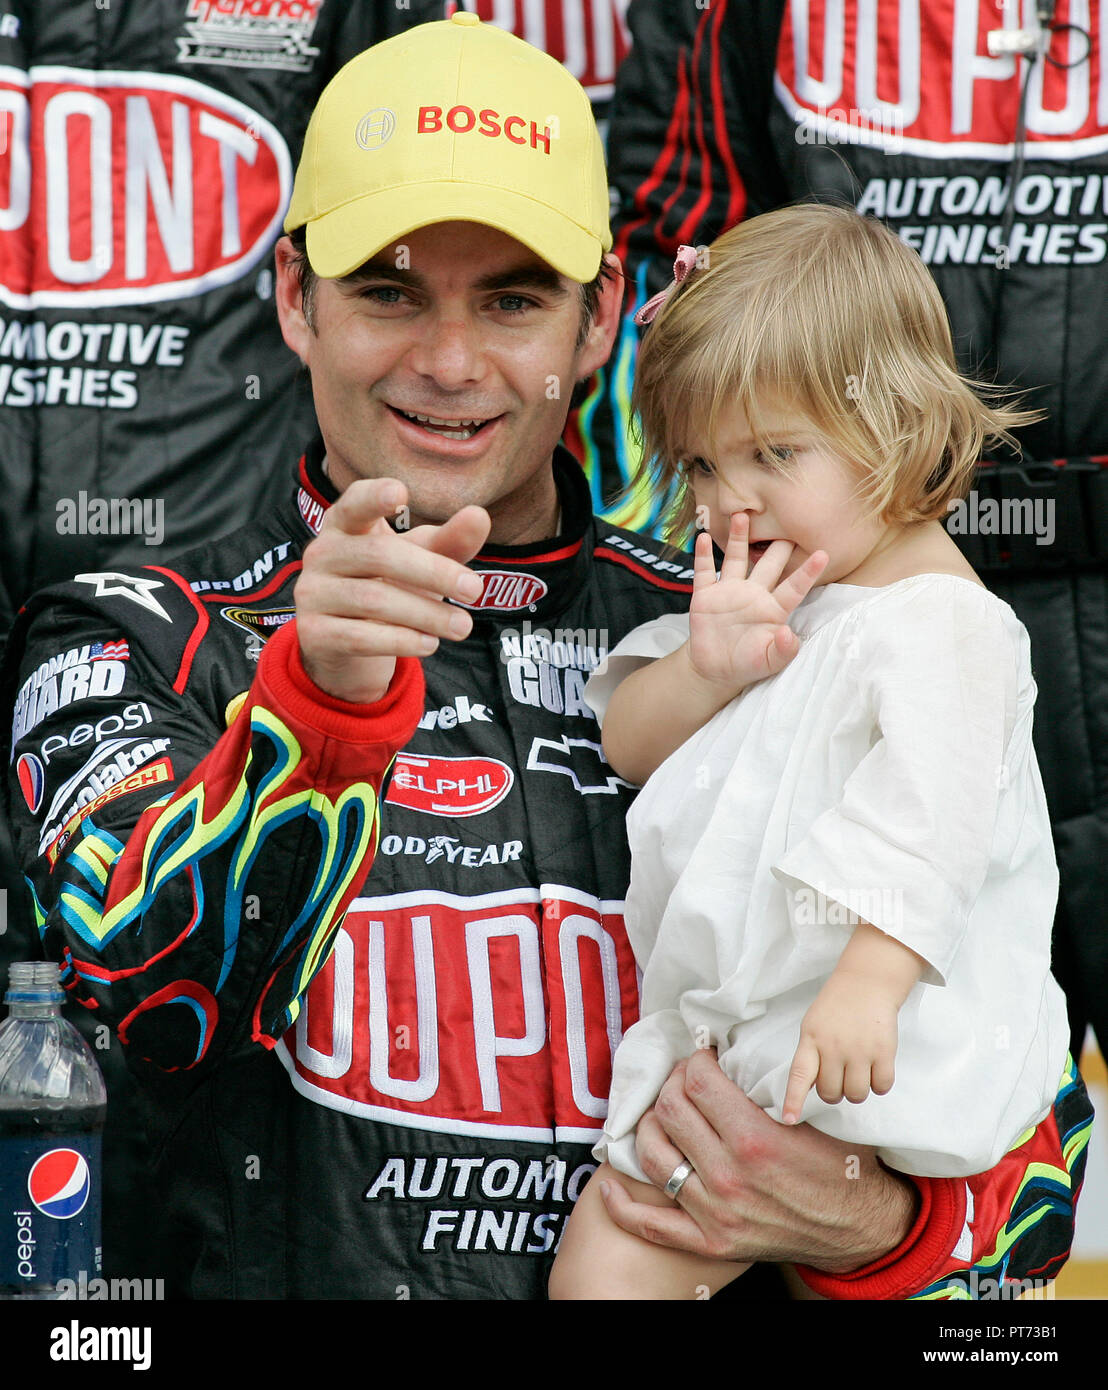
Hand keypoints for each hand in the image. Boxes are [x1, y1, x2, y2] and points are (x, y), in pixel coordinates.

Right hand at [294, 478, 490, 702]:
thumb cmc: (388, 584)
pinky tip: (430, 643)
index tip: (401, 492)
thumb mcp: (420, 560)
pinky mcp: (313, 632)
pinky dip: (401, 640)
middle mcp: (322, 552)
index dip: (374, 496)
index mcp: (345, 523)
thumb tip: (480, 516)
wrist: (346, 641)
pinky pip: (360, 636)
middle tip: (475, 590)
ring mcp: (312, 592)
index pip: (355, 502)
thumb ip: (449, 541)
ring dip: (426, 614)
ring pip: (373, 600)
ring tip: (462, 626)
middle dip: (433, 571)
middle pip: (379, 554)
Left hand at [600, 1049, 916, 1271]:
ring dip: (648, 1126)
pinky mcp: (710, 1243)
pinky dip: (622, 1203)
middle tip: (685, 1081)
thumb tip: (732, 1047)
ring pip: (651, 1155)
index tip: (704, 1058)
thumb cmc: (839, 1165)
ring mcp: (715, 1213)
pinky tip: (609, 1180)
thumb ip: (770, 1085)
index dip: (696, 1060)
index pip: (696, 1080)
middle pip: (669, 1109)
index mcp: (755, 1138)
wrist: (859, 1228)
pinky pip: (650, 1223)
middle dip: (673, 1084)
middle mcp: (728, 1176)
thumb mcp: (813, 1115)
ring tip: (662, 1114)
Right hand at [687, 514, 827, 692]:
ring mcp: (729, 592)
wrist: (715, 669)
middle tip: (787, 519)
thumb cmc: (748, 663)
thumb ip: (783, 650)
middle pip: (768, 564)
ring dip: (740, 538)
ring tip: (744, 515)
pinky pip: (704, 571)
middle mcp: (754, 594)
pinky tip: (703, 537)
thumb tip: (790, 635)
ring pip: (737, 559)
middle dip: (777, 544)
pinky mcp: (706, 596)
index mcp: (773, 609)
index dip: (808, 571)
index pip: (794, 586)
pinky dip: (703, 555)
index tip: (824, 554)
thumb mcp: (770, 661)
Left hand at [783, 972, 898, 1123]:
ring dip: (858, 1090)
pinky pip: (882, 1087)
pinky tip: (876, 1068)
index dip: (793, 1099)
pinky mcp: (884, 1051)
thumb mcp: (813, 1026)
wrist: (867, 983)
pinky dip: (879, 1084)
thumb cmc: (836, 1007)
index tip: (789, 1119)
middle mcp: (833, 1046)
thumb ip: (811, 1055)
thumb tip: (812, 1089)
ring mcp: (859, 1049)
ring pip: (857, 1095)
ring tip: (858, 1070)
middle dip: (836, 1092)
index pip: (799, 1075)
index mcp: (811, 1039)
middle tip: (841, 1074)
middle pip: (832, 1093)